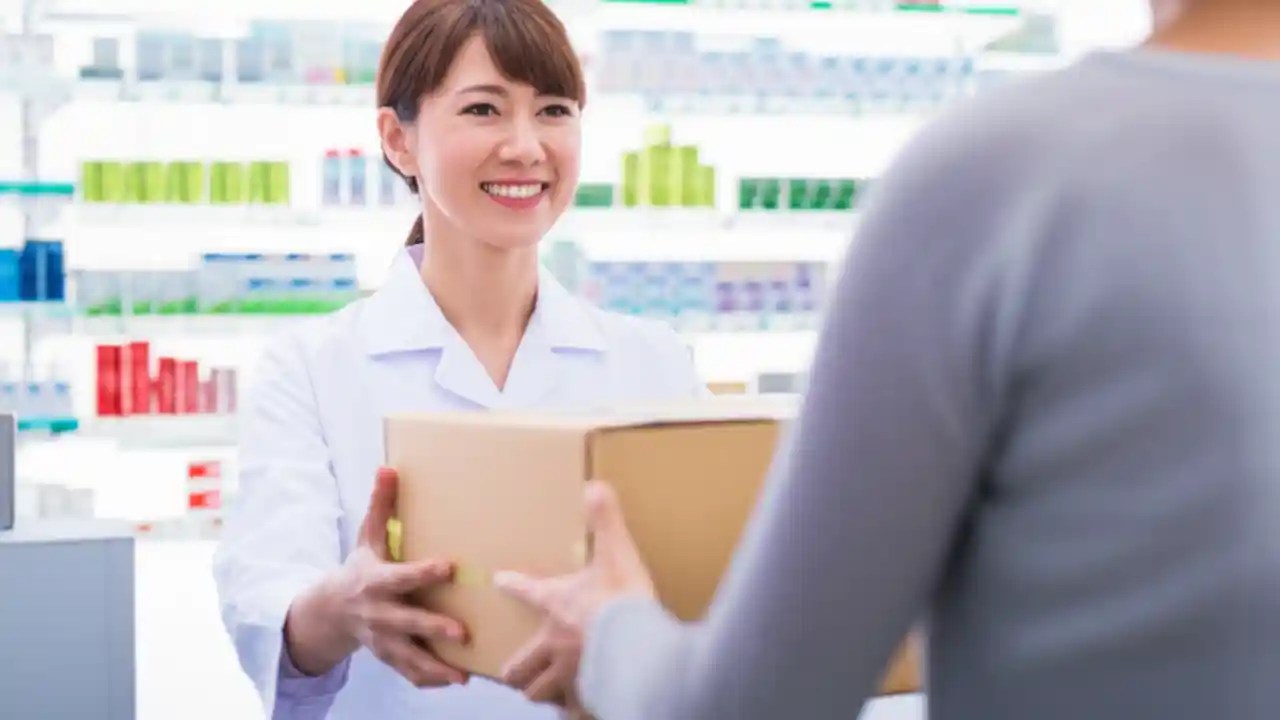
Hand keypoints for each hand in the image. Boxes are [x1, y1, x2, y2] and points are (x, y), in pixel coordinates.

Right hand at [285, 467, 469, 687]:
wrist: (329, 611)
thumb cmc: (359, 568)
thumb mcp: (366, 537)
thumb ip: (381, 505)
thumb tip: (388, 467)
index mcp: (375, 581)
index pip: (401, 577)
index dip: (423, 572)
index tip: (448, 567)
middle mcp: (378, 613)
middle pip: (406, 622)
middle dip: (432, 629)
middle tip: (462, 633)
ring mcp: (381, 639)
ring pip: (407, 657)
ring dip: (434, 667)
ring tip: (461, 676)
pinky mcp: (387, 657)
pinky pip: (407, 673)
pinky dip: (427, 680)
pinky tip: (453, 681)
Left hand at [494, 481, 654, 710]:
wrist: (639, 647)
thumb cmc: (622, 600)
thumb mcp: (616, 553)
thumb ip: (605, 520)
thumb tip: (595, 486)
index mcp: (557, 605)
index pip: (525, 590)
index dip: (512, 584)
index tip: (500, 580)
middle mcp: (554, 644)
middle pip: (520, 665)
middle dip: (513, 669)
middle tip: (512, 670)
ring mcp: (568, 675)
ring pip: (538, 692)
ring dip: (537, 692)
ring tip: (539, 692)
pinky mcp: (586, 696)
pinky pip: (572, 711)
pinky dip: (572, 711)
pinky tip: (574, 710)